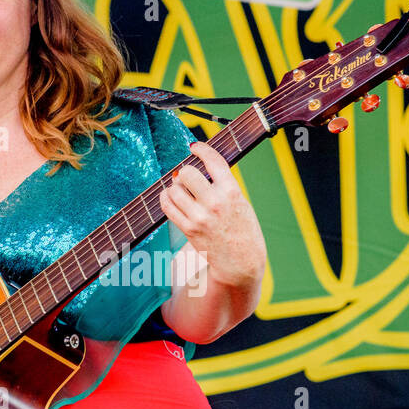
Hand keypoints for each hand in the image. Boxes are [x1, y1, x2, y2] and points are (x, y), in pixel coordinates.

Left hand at [159, 141, 265, 288]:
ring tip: (180, 190)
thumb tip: (196, 170)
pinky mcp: (189, 229)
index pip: (213, 161)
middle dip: (186, 172)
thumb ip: (223, 185)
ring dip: (175, 186)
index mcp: (232, 192)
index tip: (195, 147)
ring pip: (175, 189)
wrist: (241, 261)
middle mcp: (215, 203)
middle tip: (188, 178)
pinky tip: (170, 197)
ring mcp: (200, 217)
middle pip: (188, 173)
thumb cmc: (242, 229)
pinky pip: (168, 207)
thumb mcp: (240, 202)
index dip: (201, 149)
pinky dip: (166, 198)